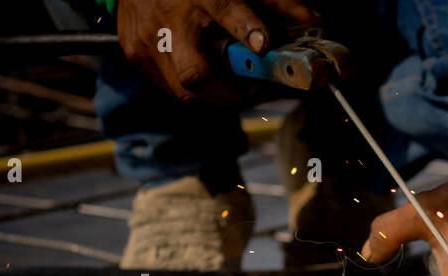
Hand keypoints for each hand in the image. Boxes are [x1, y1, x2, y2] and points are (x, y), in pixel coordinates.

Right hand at [117, 0, 316, 101]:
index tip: (263, 43)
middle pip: (197, 73)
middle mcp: (169, 18)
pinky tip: (201, 72)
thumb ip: (274, 2)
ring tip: (227, 82)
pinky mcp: (135, 55)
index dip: (244, 28)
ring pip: (184, 90)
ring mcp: (147, 40)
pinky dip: (191, 88)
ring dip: (213, 94)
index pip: (223, 8)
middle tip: (248, 87)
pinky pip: (169, 88)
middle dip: (227, 91)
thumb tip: (312, 21)